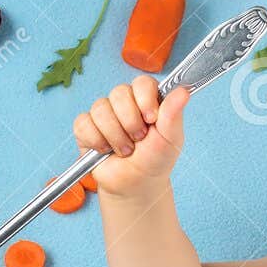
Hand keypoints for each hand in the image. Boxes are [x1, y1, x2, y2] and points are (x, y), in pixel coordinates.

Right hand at [73, 76, 190, 196]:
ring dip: (115, 136)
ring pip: (100, 109)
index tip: (151, 119)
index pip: (142, 82)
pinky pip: (83, 124)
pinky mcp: (85, 127)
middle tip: (139, 139)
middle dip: (130, 122)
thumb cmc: (155, 160)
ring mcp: (103, 113)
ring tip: (125, 150)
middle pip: (119, 93)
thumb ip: (174, 115)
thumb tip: (183, 91)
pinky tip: (105, 150)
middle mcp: (124, 101)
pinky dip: (96, 141)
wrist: (135, 184)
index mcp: (147, 98)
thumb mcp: (170, 139)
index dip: (145, 99)